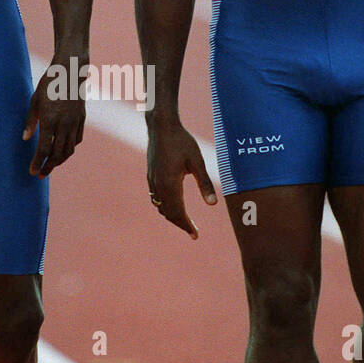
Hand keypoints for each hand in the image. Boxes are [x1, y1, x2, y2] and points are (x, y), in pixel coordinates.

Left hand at [22, 62, 85, 176]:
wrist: (70, 70)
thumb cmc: (48, 84)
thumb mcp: (35, 101)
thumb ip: (30, 122)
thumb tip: (26, 139)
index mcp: (50, 119)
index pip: (44, 149)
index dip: (38, 162)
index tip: (32, 172)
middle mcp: (64, 124)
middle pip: (58, 154)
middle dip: (48, 166)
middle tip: (40, 174)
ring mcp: (75, 122)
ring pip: (69, 149)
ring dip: (60, 160)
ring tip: (51, 165)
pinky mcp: (82, 119)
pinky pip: (77, 140)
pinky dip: (70, 148)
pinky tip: (63, 151)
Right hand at [147, 118, 216, 238]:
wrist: (161, 126)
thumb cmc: (182, 141)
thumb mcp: (197, 162)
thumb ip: (205, 184)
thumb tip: (213, 204)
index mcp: (170, 184)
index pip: (178, 213)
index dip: (187, 226)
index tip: (195, 236)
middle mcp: (158, 186)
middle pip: (168, 213)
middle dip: (180, 223)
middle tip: (193, 232)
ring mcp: (152, 180)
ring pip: (160, 206)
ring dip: (172, 215)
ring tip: (184, 220)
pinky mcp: (150, 175)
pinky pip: (155, 198)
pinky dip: (164, 206)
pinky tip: (172, 204)